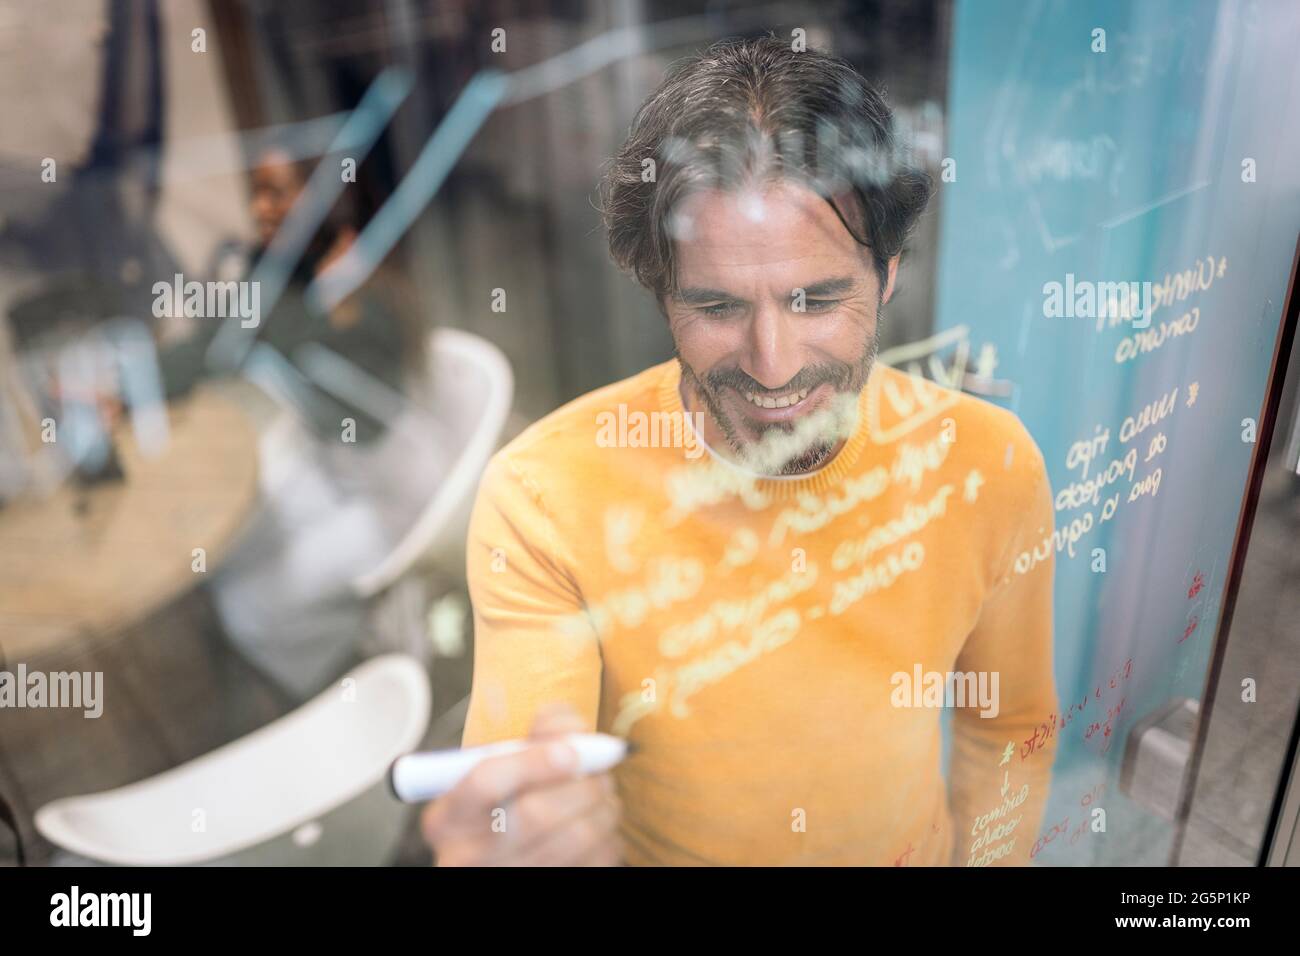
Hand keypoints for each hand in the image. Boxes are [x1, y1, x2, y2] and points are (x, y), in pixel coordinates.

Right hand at [420, 704, 622, 865]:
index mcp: (450, 817)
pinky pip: (595, 860)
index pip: (485, 783)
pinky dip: (608, 836)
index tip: (569, 751)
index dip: (532, 763)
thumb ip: (534, 736)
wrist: (501, 858)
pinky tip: (598, 823)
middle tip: (600, 770)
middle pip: (537, 814)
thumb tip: (572, 727)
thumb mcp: (497, 770)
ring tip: (603, 794)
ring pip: (575, 838)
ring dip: (603, 807)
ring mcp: (507, 878)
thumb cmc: (502, 805)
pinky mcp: (546, 891)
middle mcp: (469, 856)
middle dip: (583, 784)